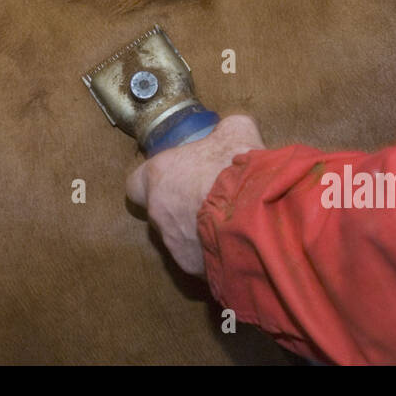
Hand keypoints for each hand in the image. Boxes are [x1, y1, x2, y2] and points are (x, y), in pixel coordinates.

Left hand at [125, 114, 264, 276]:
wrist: (259, 218)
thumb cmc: (240, 172)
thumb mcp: (237, 132)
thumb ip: (226, 129)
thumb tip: (231, 128)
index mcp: (160, 176)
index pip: (135, 183)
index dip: (152, 181)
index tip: (170, 178)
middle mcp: (159, 212)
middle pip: (159, 211)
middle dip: (179, 207)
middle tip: (206, 199)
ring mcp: (174, 244)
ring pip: (178, 237)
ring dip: (196, 230)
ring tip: (226, 221)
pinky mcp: (194, 268)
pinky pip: (199, 259)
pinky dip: (211, 252)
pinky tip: (234, 241)